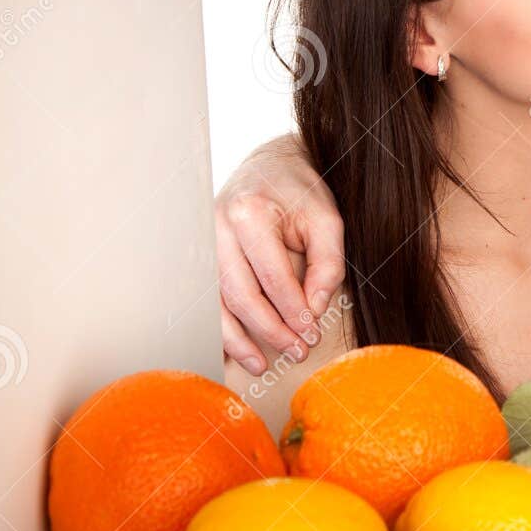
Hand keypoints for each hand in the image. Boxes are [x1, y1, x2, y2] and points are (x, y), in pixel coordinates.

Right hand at [216, 134, 346, 374]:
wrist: (270, 165)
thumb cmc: (301, 191)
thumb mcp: (327, 218)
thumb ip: (328, 262)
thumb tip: (316, 308)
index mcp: (249, 214)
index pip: (272, 276)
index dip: (293, 311)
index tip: (311, 333)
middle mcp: (218, 229)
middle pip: (241, 294)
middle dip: (270, 330)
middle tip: (297, 351)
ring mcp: (204, 243)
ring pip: (217, 303)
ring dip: (238, 339)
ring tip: (261, 365)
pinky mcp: (203, 257)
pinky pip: (208, 300)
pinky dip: (221, 329)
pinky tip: (235, 351)